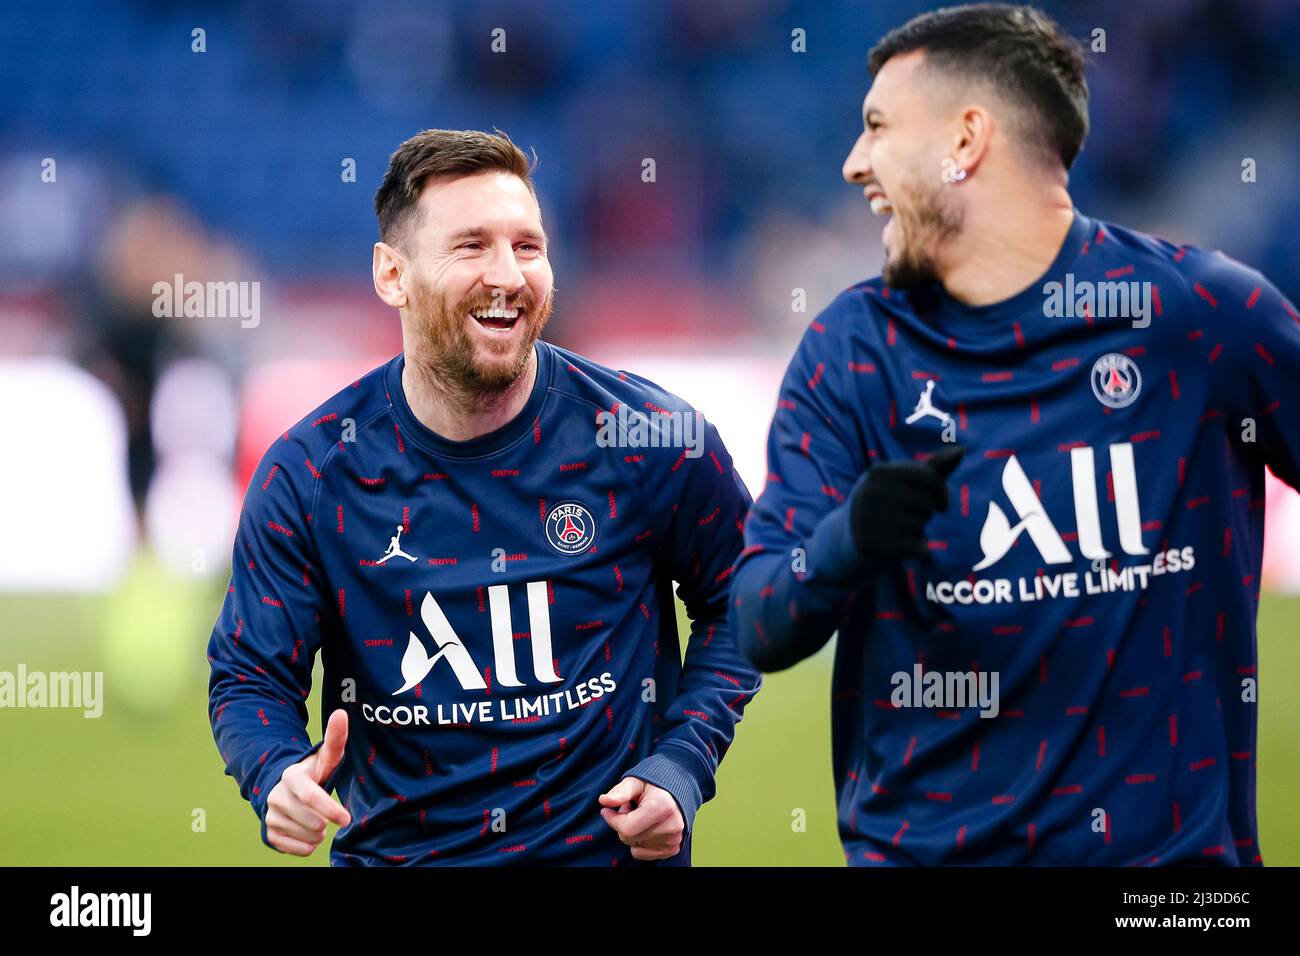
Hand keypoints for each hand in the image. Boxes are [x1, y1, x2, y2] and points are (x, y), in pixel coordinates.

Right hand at [265, 708, 351, 855]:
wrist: (284, 791)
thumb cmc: (312, 774)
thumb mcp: (325, 758)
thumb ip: (335, 739)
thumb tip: (341, 713)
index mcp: (291, 777)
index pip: (310, 796)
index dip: (329, 809)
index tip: (346, 819)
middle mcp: (277, 796)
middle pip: (311, 820)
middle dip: (325, 822)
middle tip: (330, 816)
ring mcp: (270, 815)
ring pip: (306, 836)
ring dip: (318, 834)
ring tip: (317, 821)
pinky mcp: (269, 833)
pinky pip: (297, 849)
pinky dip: (307, 845)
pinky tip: (307, 832)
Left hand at [598, 777, 683, 860]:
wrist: (676, 792)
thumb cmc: (652, 786)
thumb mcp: (635, 782)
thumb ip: (620, 792)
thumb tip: (603, 801)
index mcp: (662, 807)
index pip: (627, 828)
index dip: (612, 820)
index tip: (607, 810)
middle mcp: (672, 825)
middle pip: (629, 838)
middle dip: (623, 824)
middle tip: (631, 809)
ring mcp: (674, 839)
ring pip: (634, 845)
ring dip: (631, 832)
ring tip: (641, 816)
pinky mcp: (672, 848)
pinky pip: (641, 854)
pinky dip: (638, 842)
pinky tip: (646, 827)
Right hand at [849, 445, 964, 562]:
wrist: (848, 538)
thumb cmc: (885, 504)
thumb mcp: (903, 483)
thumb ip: (933, 468)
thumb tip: (961, 449)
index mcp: (879, 471)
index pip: (930, 478)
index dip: (941, 492)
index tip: (940, 503)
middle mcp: (873, 492)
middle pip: (927, 503)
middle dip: (924, 513)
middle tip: (904, 517)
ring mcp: (871, 519)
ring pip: (921, 525)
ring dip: (917, 531)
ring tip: (897, 530)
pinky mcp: (875, 545)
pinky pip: (918, 547)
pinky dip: (915, 549)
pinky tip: (898, 546)